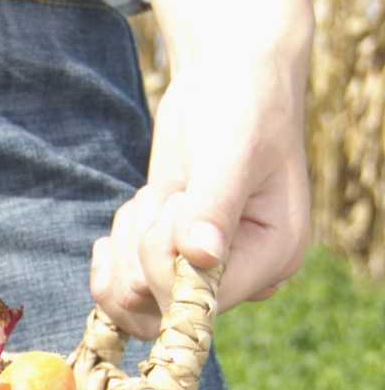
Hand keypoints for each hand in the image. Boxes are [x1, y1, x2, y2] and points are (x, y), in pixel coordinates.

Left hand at [90, 41, 311, 339]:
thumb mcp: (228, 153)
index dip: (164, 266)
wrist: (228, 81)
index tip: (174, 205)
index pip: (198, 302)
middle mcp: (242, 274)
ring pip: (131, 295)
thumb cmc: (240, 107)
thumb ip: (213, 207)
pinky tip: (138, 208)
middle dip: (141, 249)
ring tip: (159, 193)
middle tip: (164, 195)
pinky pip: (122, 282)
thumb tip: (201, 255)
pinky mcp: (174, 259)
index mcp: (274, 257)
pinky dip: (116, 246)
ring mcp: (205, 270)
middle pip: (158, 308)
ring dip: (128, 241)